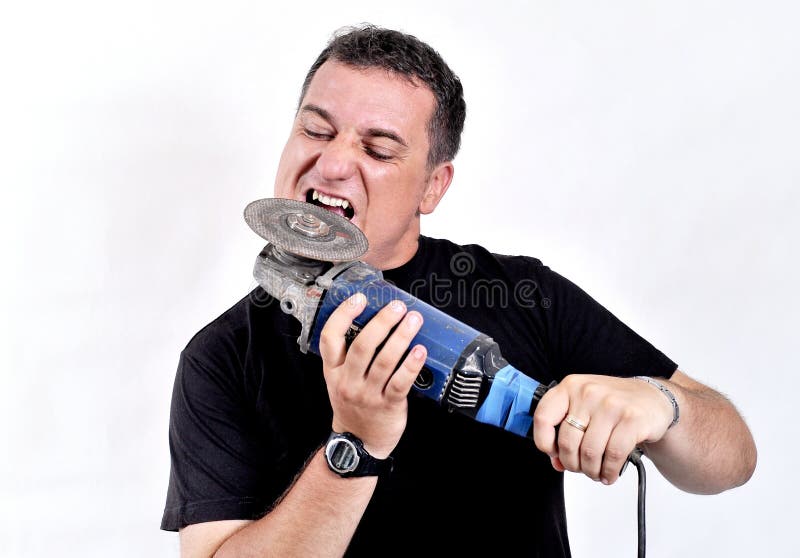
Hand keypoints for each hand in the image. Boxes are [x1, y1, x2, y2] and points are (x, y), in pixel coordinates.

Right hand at [318, 293, 426, 457]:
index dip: (343, 315)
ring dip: (401, 337)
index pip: (329, 338)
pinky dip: (411, 365)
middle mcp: (348, 381)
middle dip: (382, 322)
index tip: (358, 299)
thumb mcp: (340, 380)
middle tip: (397, 307)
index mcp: (333, 371)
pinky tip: (420, 351)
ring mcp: (367, 394)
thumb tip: (375, 321)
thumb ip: (349, 356)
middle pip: (362, 346)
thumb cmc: (353, 405)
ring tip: (413, 320)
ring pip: (384, 361)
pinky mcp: (387, 405)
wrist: (358, 443)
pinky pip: (400, 382)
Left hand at [532, 374, 673, 484]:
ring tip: (596, 472)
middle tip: (580, 468)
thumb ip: (565, 431)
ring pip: (590, 452)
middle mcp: (588, 392)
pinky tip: (610, 474)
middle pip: (568, 442)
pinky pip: (613, 455)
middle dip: (572, 464)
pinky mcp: (632, 419)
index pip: (543, 418)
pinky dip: (609, 472)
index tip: (554, 453)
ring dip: (592, 471)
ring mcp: (610, 404)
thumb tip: (557, 462)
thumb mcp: (583, 407)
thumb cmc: (612, 405)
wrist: (652, 397)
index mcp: (570, 386)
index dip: (544, 442)